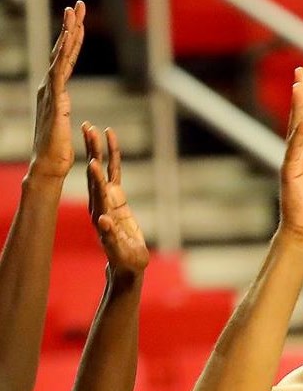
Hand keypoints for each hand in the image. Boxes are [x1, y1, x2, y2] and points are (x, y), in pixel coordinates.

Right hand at [29, 2, 85, 182]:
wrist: (48, 165)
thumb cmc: (57, 150)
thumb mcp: (63, 123)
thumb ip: (62, 109)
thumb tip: (63, 104)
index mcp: (55, 91)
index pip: (65, 59)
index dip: (72, 39)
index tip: (78, 19)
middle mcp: (50, 87)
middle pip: (62, 51)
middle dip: (70, 27)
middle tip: (77, 4)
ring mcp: (51, 93)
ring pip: (60, 57)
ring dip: (68, 34)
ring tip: (73, 13)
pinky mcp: (55, 101)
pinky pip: (60, 73)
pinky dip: (64, 55)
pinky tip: (69, 41)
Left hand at [83, 124, 148, 277]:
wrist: (126, 262)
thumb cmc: (124, 259)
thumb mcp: (119, 250)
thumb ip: (110, 236)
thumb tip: (102, 220)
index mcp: (100, 214)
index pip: (98, 192)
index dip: (96, 178)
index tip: (93, 163)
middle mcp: (100, 202)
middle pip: (96, 173)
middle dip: (92, 151)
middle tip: (87, 130)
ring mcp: (107, 198)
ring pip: (103, 168)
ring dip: (98, 148)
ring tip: (94, 128)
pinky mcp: (116, 197)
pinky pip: (115, 173)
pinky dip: (113, 157)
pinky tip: (111, 142)